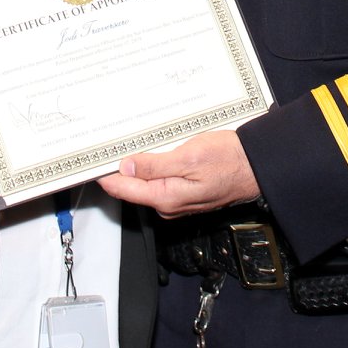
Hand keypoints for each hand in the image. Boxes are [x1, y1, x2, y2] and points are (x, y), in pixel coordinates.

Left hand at [97, 129, 259, 216]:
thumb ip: (156, 165)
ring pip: (146, 181)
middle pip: (132, 185)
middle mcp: (168, 203)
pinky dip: (153, 165)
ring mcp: (177, 199)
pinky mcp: (186, 192)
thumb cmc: (230, 162)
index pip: (123, 187)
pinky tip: (154, 151)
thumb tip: (126, 166)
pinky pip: (161, 180)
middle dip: (119, 166)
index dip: (104, 173)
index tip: (90, 159)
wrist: (257, 167)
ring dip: (137, 164)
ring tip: (128, 144)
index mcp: (166, 197)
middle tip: (107, 144)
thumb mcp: (190, 157)